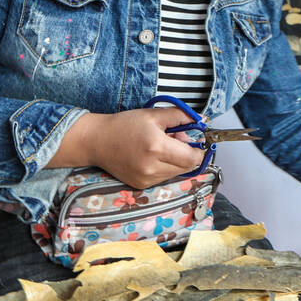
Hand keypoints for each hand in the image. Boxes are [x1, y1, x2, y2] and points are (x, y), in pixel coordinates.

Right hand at [81, 107, 205, 188]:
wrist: (98, 141)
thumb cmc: (125, 125)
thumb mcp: (154, 114)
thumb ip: (181, 116)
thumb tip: (202, 120)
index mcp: (156, 147)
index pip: (192, 158)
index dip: (199, 150)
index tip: (197, 141)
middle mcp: (152, 167)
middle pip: (186, 167)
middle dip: (188, 154)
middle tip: (177, 139)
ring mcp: (145, 179)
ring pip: (176, 173)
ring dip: (176, 161)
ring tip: (163, 147)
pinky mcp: (140, 185)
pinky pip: (163, 178)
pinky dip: (165, 168)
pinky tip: (153, 156)